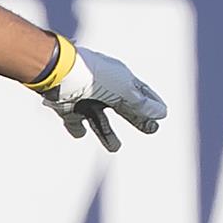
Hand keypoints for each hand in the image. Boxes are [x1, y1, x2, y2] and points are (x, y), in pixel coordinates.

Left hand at [36, 40, 164, 152]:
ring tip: (114, 147)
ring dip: (107, 134)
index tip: (163, 114)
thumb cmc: (94, 77)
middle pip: (124, 108)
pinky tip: (81, 132)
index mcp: (117, 78)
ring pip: (100, 120)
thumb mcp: (124, 90)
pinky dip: (77, 128)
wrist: (60, 74)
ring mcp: (85, 98)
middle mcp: (102, 88)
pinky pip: (74, 122)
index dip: (151, 103)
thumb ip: (141, 104)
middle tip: (152, 130)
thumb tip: (162, 113)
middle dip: (137, 119)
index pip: (139, 92)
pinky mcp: (68, 109)